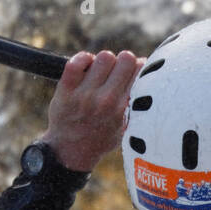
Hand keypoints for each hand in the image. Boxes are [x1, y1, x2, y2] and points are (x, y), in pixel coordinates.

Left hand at [40, 50, 143, 171]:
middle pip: (125, 59)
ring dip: (104, 61)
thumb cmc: (100, 138)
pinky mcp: (66, 90)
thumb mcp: (125, 126)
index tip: (134, 70)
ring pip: (104, 57)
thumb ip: (134, 103)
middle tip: (117, 70)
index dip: (139, 67)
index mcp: (123, 108)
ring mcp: (85, 95)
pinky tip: (86, 66)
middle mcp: (106, 100)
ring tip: (100, 71)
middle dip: (124, 61)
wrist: (71, 152)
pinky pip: (77, 62)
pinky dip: (83, 58)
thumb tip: (144, 72)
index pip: (140, 72)